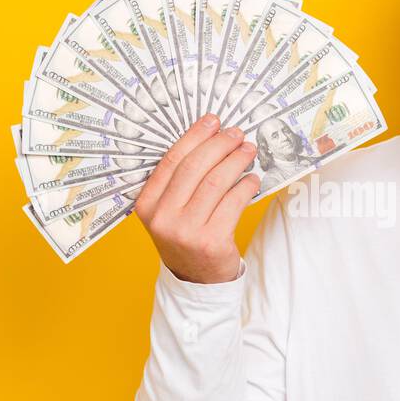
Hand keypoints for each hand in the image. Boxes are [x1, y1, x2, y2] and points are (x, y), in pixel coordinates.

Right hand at [134, 114, 260, 283]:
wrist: (196, 280)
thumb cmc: (186, 235)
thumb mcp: (170, 211)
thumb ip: (180, 181)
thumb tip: (210, 137)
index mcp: (147, 204)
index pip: (172, 160)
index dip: (195, 136)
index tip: (213, 121)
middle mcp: (163, 218)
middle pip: (195, 167)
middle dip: (219, 144)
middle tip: (236, 134)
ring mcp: (186, 231)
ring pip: (216, 182)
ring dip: (236, 161)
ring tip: (248, 151)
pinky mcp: (211, 241)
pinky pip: (233, 203)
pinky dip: (245, 186)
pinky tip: (252, 180)